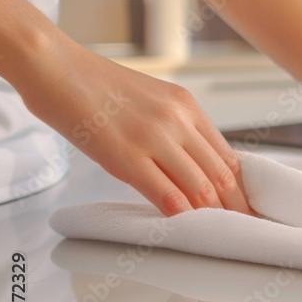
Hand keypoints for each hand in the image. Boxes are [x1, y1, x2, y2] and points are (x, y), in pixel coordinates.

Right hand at [21, 42, 252, 215]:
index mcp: (188, 107)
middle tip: (244, 228)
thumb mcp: (152, 99)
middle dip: (235, 206)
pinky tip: (185, 228)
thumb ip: (176, 128)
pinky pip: (166, 192)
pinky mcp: (126, 155)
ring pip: (200, 185)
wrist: (54, 66)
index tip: (246, 207)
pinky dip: (181, 214)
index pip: (228, 155)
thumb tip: (193, 163)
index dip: (241, 187)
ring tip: (219, 235)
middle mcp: (178, 120)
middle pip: (221, 173)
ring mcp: (154, 137)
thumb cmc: (96, 85)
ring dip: (212, 215)